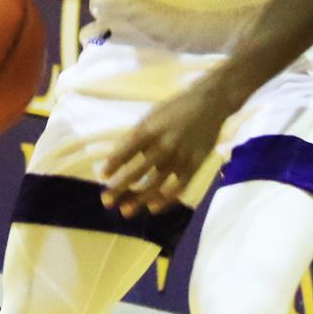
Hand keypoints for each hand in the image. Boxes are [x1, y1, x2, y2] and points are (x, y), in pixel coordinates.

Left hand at [100, 86, 230, 216]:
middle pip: (138, 171)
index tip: (103, 176)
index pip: (126, 150)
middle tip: (106, 201)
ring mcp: (180, 156)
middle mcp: (163, 144)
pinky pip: (179, 186)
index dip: (113, 164)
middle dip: (120, 187)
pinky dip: (166, 199)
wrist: (209, 103)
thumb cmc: (175, 109)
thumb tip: (118, 157)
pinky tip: (153, 207)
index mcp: (149, 130)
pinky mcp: (195, 164)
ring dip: (139, 199)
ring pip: (156, 183)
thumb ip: (137, 136)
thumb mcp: (151, 117)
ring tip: (125, 211)